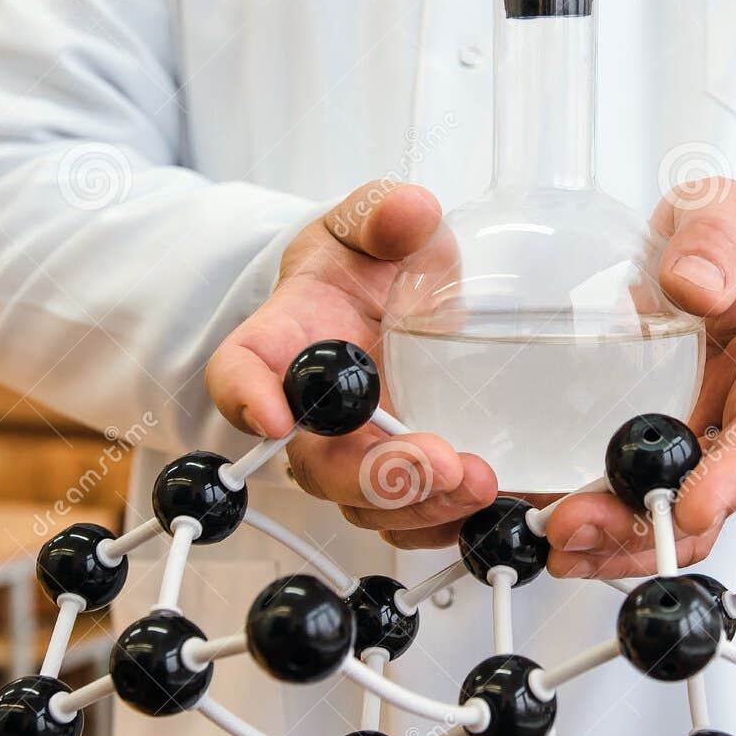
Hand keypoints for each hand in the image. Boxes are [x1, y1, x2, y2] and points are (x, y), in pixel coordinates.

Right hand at [205, 182, 497, 547]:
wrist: (390, 298)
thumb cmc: (364, 263)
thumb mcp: (370, 223)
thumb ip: (384, 214)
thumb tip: (409, 211)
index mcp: (283, 340)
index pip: (240, 371)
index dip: (246, 398)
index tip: (275, 416)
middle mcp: (311, 412)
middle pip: (316, 465)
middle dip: (374, 477)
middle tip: (437, 463)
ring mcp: (355, 452)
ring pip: (365, 506)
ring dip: (419, 508)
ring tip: (477, 484)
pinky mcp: (401, 477)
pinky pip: (412, 520)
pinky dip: (450, 525)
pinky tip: (494, 508)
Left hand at [542, 179, 735, 577]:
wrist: (706, 243)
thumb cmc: (730, 234)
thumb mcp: (729, 209)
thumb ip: (717, 237)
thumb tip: (693, 285)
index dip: (732, 477)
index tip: (693, 508)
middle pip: (711, 493)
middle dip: (650, 525)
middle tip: (582, 528)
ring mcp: (697, 429)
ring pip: (669, 506)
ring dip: (615, 534)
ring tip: (556, 537)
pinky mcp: (654, 438)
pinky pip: (630, 488)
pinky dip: (592, 511)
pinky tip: (546, 516)